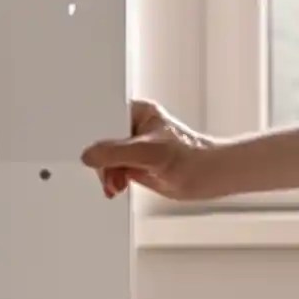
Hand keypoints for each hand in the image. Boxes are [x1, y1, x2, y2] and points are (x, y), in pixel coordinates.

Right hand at [80, 99, 219, 200]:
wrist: (210, 178)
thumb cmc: (192, 156)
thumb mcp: (149, 152)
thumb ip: (117, 153)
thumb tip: (90, 155)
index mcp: (137, 111)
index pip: (104, 117)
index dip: (93, 132)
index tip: (87, 149)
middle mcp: (134, 129)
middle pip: (102, 142)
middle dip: (101, 160)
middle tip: (107, 173)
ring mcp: (135, 149)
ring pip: (107, 160)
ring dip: (106, 174)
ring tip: (116, 184)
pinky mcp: (137, 167)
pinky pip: (115, 173)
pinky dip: (113, 182)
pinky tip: (117, 187)